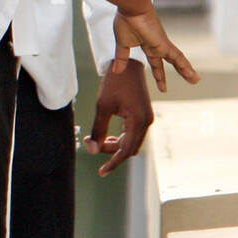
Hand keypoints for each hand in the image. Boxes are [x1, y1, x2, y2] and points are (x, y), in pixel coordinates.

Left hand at [84, 60, 151, 176]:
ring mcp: (146, 119)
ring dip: (116, 145)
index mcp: (138, 121)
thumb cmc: (114, 84)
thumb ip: (98, 129)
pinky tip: (108, 136)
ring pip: (132, 142)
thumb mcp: (102, 106)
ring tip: (97, 140)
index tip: (100, 172)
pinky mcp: (143, 116)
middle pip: (130, 149)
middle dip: (111, 152)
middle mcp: (146, 122)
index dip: (113, 163)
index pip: (126, 151)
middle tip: (91, 145)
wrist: (126, 65)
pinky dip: (121, 138)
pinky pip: (133, 134)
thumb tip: (92, 150)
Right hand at [112, 7, 198, 90]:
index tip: (162, 85)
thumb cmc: (125, 21)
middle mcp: (157, 46)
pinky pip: (178, 58)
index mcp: (147, 45)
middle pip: (171, 61)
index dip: (158, 74)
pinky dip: (185, 66)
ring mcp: (162, 45)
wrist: (131, 8)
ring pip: (178, 60)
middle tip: (190, 79)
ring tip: (195, 80)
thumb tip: (115, 71)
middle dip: (179, 71)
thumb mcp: (122, 44)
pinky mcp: (164, 44)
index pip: (156, 62)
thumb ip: (121, 58)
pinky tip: (192, 74)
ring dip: (186, 71)